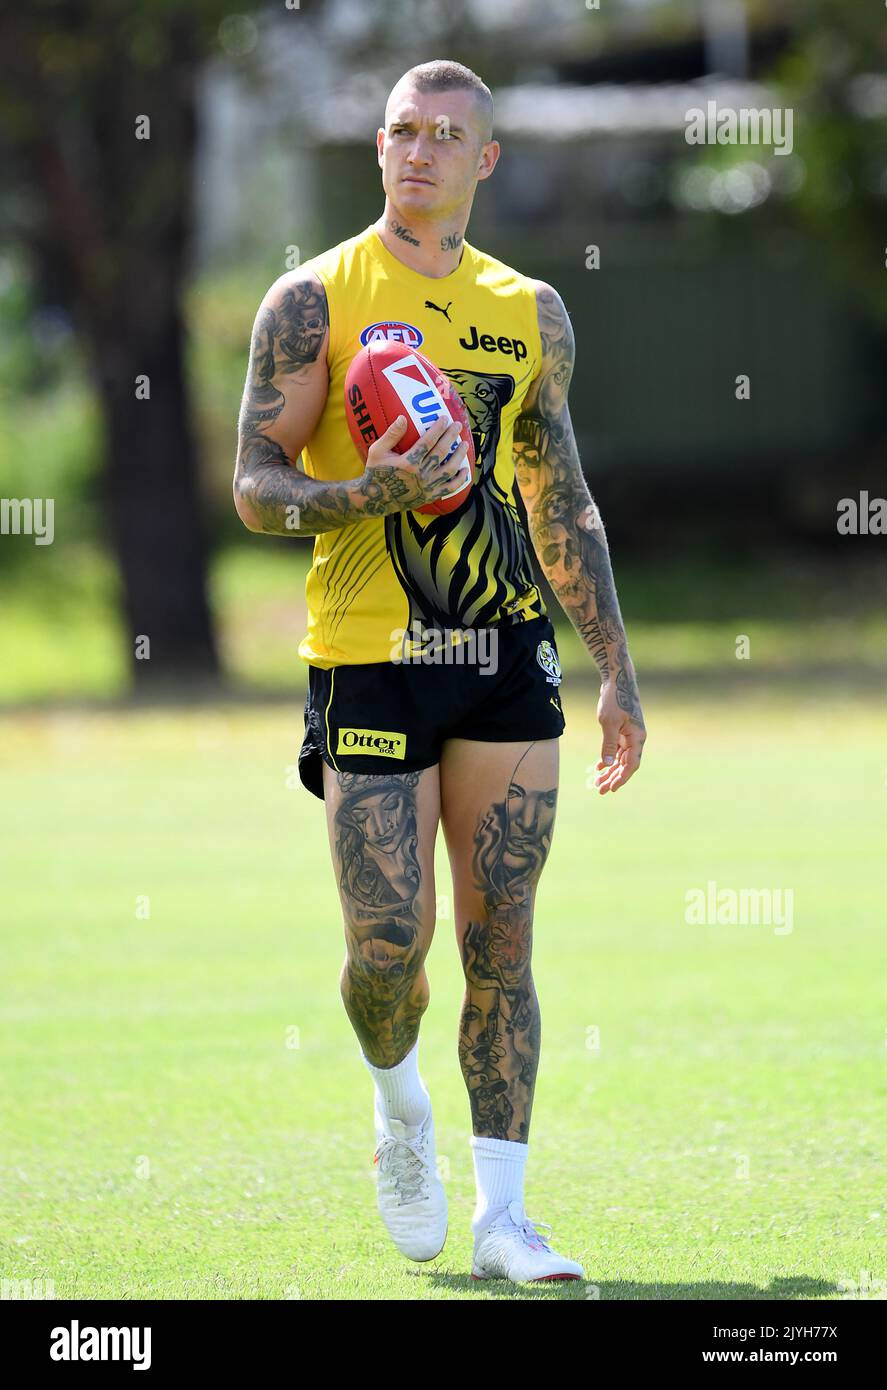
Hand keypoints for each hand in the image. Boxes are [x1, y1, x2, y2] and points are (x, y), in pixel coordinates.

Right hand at [363, 415, 469, 511]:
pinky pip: (449, 488)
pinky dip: (459, 480)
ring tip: (464, 444)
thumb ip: (391, 435)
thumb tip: (402, 417)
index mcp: (407, 463)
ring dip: (459, 455)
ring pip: (449, 469)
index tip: (445, 418)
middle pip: (441, 452)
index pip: (428, 442)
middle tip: (457, 426)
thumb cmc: (376, 473)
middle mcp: (420, 475)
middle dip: (451, 436)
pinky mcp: (430, 496)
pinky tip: (465, 470)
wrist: (376, 500)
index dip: (438, 429)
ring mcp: (427, 487)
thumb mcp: (377, 452)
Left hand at [594, 674, 645, 793]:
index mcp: (637, 737)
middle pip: (626, 764)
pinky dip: (608, 758)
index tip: (611, 789)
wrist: (617, 679)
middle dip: (613, 778)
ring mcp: (629, 735)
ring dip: (609, 770)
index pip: (631, 764)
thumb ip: (609, 745)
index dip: (621, 778)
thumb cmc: (614, 699)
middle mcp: (636, 738)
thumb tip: (608, 764)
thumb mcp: (609, 723)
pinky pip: (616, 750)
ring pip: (620, 759)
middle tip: (599, 790)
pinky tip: (598, 767)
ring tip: (597, 782)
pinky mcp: (622, 731)